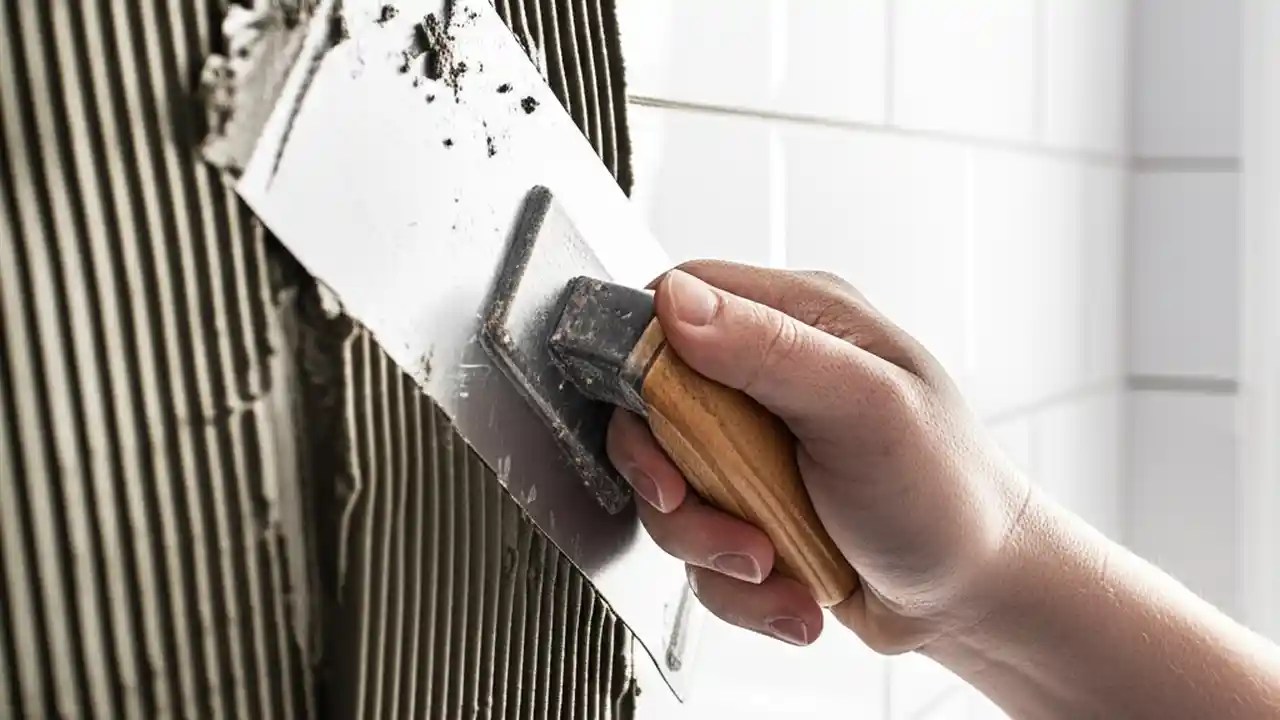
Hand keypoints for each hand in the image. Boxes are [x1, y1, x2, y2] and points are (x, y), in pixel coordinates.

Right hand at [606, 261, 1032, 650]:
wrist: (976, 597)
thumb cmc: (946, 492)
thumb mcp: (865, 408)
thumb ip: (770, 350)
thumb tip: (675, 303)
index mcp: (798, 321)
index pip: (679, 299)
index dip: (645, 355)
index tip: (660, 424)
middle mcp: (767, 377)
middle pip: (652, 406)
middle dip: (673, 481)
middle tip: (715, 519)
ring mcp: (753, 448)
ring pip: (666, 489)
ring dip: (710, 546)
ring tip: (773, 567)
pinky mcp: (746, 510)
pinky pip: (696, 548)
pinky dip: (734, 586)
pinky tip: (791, 593)